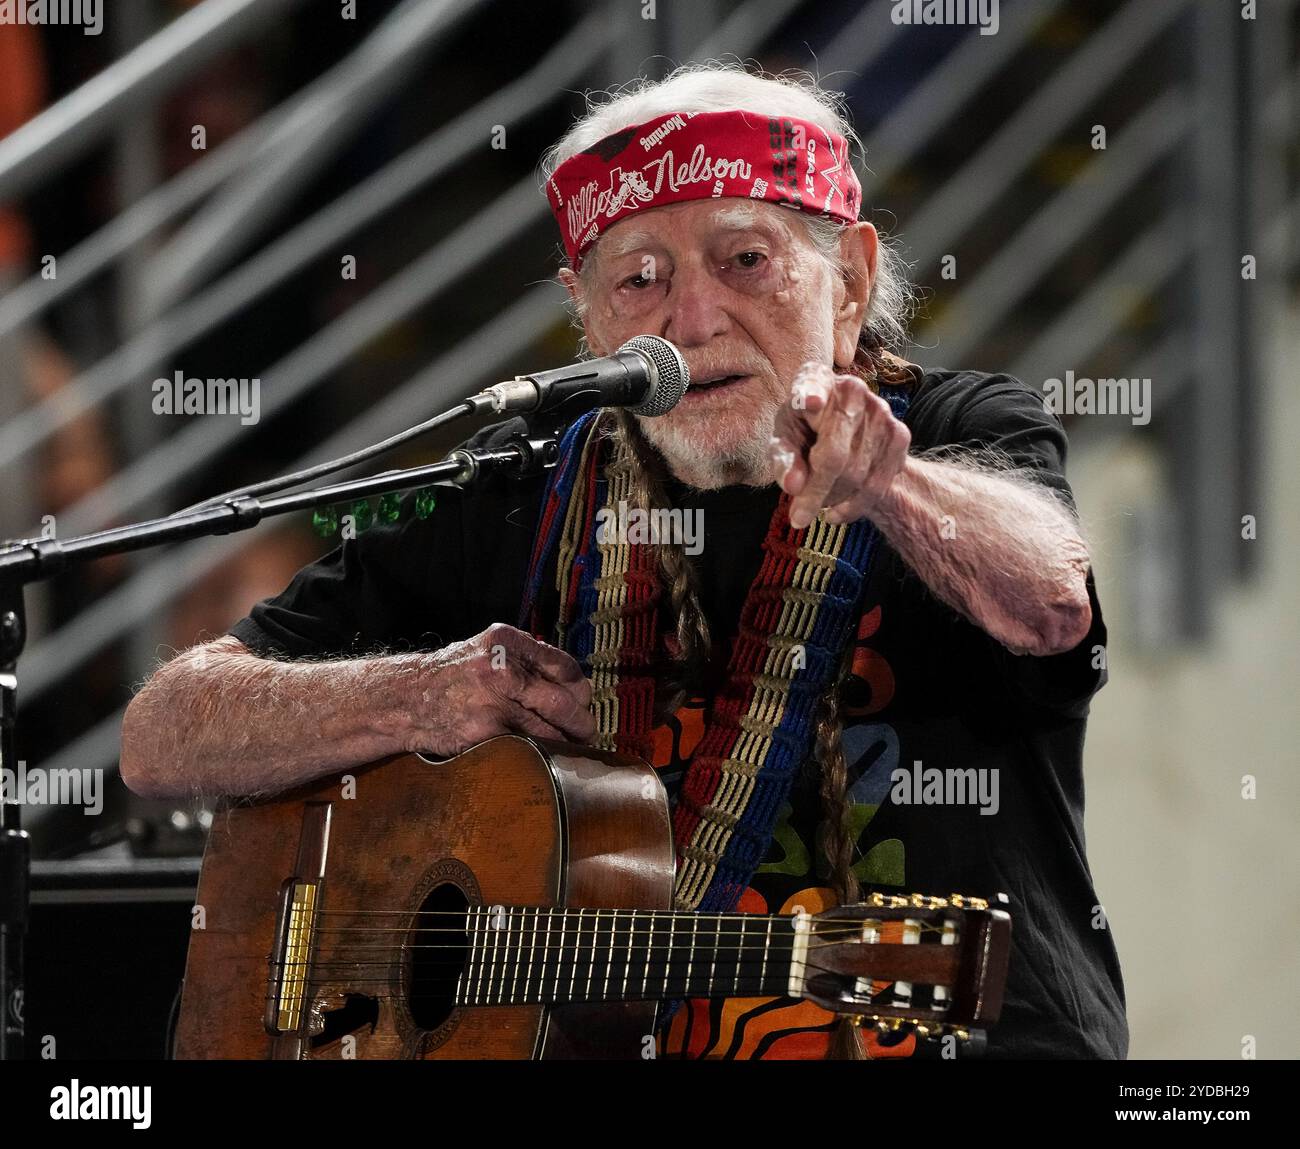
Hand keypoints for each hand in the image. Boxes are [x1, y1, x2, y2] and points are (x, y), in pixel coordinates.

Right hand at [410, 623, 594, 754]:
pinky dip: (541, 752)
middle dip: (581, 721)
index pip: (562, 665)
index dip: (579, 688)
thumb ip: (524, 659)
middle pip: (562, 700)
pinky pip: (527, 745)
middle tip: (586, 731)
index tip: (583, 700)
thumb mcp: (486, 651)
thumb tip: (570, 682)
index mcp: (506, 641)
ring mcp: (492, 701)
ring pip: (549, 728)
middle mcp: (501, 667)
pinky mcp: (485, 731)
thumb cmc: (451, 677)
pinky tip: (544, 753)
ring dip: (565, 741)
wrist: (405, 700)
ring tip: (570, 745)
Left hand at [769, 361, 910, 529]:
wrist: (842, 431)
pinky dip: (855, 505)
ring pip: (857, 474)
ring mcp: (881, 411)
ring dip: (833, 499)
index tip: (809, 402)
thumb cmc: (802, 432)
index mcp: (815, 379)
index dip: (811, 394)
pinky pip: (878, 483)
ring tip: (817, 506)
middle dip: (815, 493)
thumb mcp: (784, 442)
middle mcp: (852, 389)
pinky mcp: (900, 434)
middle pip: (834, 454)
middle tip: (798, 517)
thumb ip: (783, 460)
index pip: (812, 387)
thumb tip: (792, 486)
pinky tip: (837, 511)